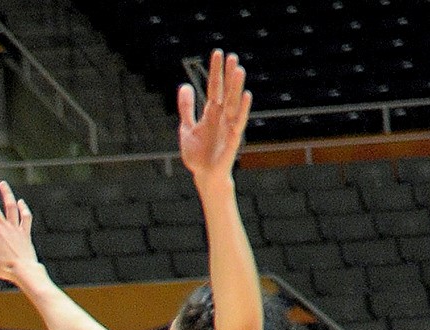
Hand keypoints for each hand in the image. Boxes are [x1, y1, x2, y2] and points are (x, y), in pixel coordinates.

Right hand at [0, 181, 42, 288]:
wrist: (25, 271)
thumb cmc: (4, 268)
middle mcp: (4, 226)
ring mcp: (16, 228)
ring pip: (11, 206)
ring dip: (6, 194)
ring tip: (2, 183)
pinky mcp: (25, 234)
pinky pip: (25, 218)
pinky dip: (23, 209)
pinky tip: (20, 202)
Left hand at [178, 51, 251, 189]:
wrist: (204, 176)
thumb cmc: (197, 155)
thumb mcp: (186, 128)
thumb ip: (186, 108)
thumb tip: (184, 86)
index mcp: (211, 113)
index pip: (214, 87)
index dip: (215, 71)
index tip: (217, 53)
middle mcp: (221, 116)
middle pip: (225, 91)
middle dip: (227, 75)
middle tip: (231, 56)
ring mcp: (228, 127)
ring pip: (233, 103)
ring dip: (236, 87)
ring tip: (239, 69)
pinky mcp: (232, 139)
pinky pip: (238, 122)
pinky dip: (242, 109)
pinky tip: (246, 95)